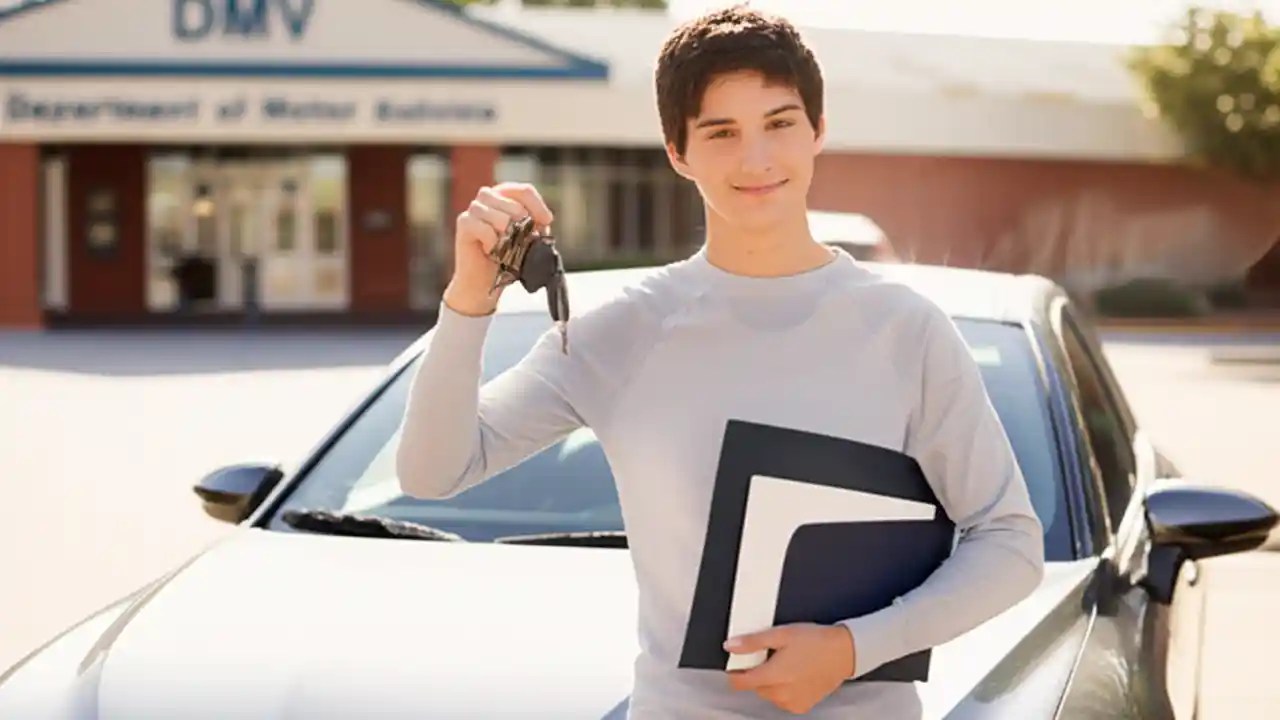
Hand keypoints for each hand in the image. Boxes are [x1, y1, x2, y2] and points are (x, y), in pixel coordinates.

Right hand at [444, 182, 553, 316]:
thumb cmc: (507, 258)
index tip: (547, 222)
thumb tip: (544, 222)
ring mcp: (474, 209)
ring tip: (507, 246)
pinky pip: (482, 226)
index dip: (538, 206)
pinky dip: (492, 240)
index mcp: (504, 195)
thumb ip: (536, 225)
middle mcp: (487, 197)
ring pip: (496, 213)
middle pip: (511, 200)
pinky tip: (492, 250)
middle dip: (524, 221)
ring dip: (507, 231)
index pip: (524, 191)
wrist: (484, 281)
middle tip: (527, 239)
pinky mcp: (463, 223)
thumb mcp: (528, 239)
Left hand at [724, 623, 855, 714]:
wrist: (844, 652)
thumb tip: (731, 645)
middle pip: (755, 687)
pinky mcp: (801, 706)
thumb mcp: (781, 634)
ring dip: (769, 682)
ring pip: (768, 694)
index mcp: (773, 675)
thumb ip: (753, 642)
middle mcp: (781, 693)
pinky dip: (782, 690)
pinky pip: (782, 701)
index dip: (735, 672)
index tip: (737, 664)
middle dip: (757, 673)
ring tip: (785, 664)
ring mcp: (792, 702)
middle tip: (770, 656)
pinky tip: (794, 676)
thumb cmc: (816, 641)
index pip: (740, 683)